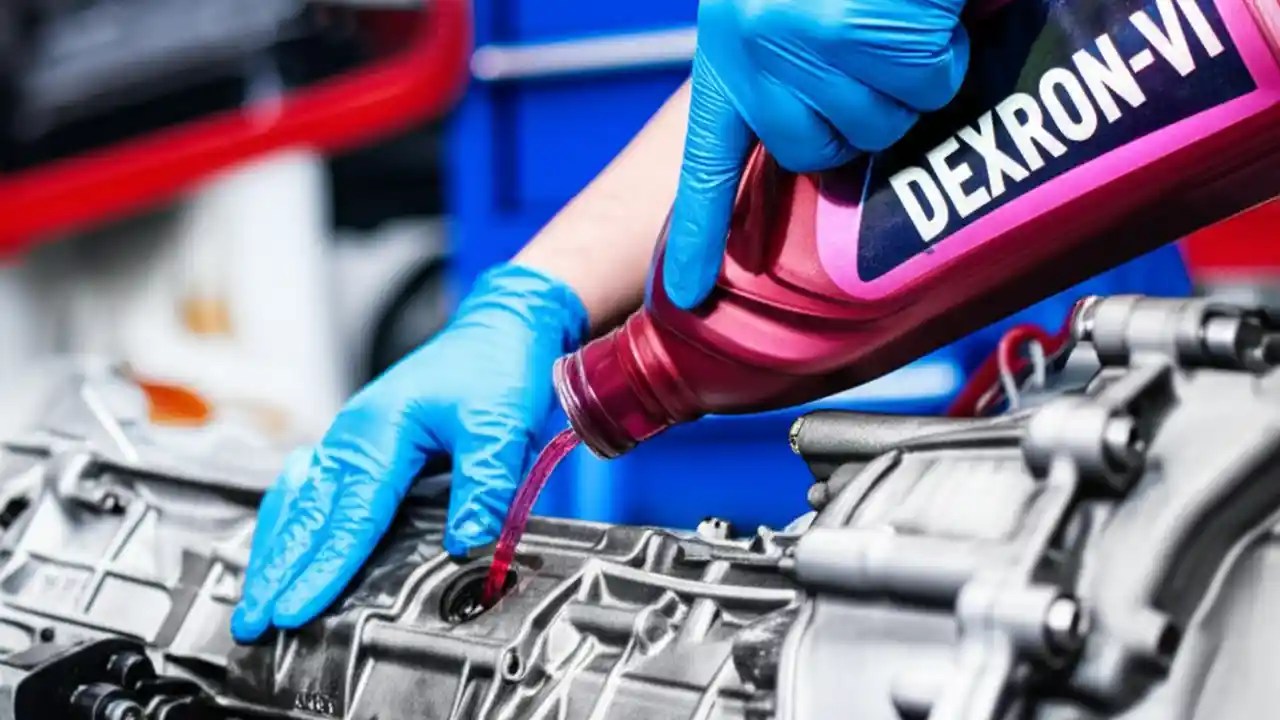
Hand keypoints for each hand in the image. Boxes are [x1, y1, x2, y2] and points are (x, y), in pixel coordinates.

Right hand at [231, 264, 587, 641]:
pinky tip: (278, 544)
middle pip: (306, 515)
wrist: (502, 324)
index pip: (348, 517)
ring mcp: (351, 438)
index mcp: (381, 433)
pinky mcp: (360, 442)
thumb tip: (467, 544)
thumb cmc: (497, 365)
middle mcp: (354, 436)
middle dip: (275, 572)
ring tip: (252, 596)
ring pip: (298, 502)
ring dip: (273, 551)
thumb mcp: (500, 424)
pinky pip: (311, 487)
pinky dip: (289, 522)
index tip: (294, 611)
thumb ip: (484, 487)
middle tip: (250, 622)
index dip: (322, 569)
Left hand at [663, 0, 970, 308]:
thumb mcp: (791, 2)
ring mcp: (795, 39)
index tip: (689, 294)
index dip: (702, 232)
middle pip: (817, 155)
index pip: (709, 161)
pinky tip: (928, 10)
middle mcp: (750, 43)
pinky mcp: (849, 29)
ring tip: (903, 17)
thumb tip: (830, 146)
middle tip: (876, 48)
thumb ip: (795, 68)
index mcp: (729, 42)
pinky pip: (923, 85)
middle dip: (862, 114)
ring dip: (912, 78)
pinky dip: (944, 50)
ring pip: (879, 125)